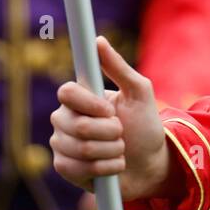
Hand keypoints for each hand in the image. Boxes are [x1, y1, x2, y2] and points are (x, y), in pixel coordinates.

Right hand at [50, 36, 181, 202]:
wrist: (148, 163)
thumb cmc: (144, 124)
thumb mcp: (139, 92)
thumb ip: (118, 67)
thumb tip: (98, 40)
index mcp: (80, 96)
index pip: (66, 92)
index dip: (89, 104)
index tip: (110, 110)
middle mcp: (65, 118)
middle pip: (76, 125)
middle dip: (110, 132)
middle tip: (121, 131)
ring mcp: (61, 143)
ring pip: (81, 149)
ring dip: (111, 150)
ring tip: (119, 148)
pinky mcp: (63, 167)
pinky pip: (77, 169)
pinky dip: (105, 168)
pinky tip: (112, 165)